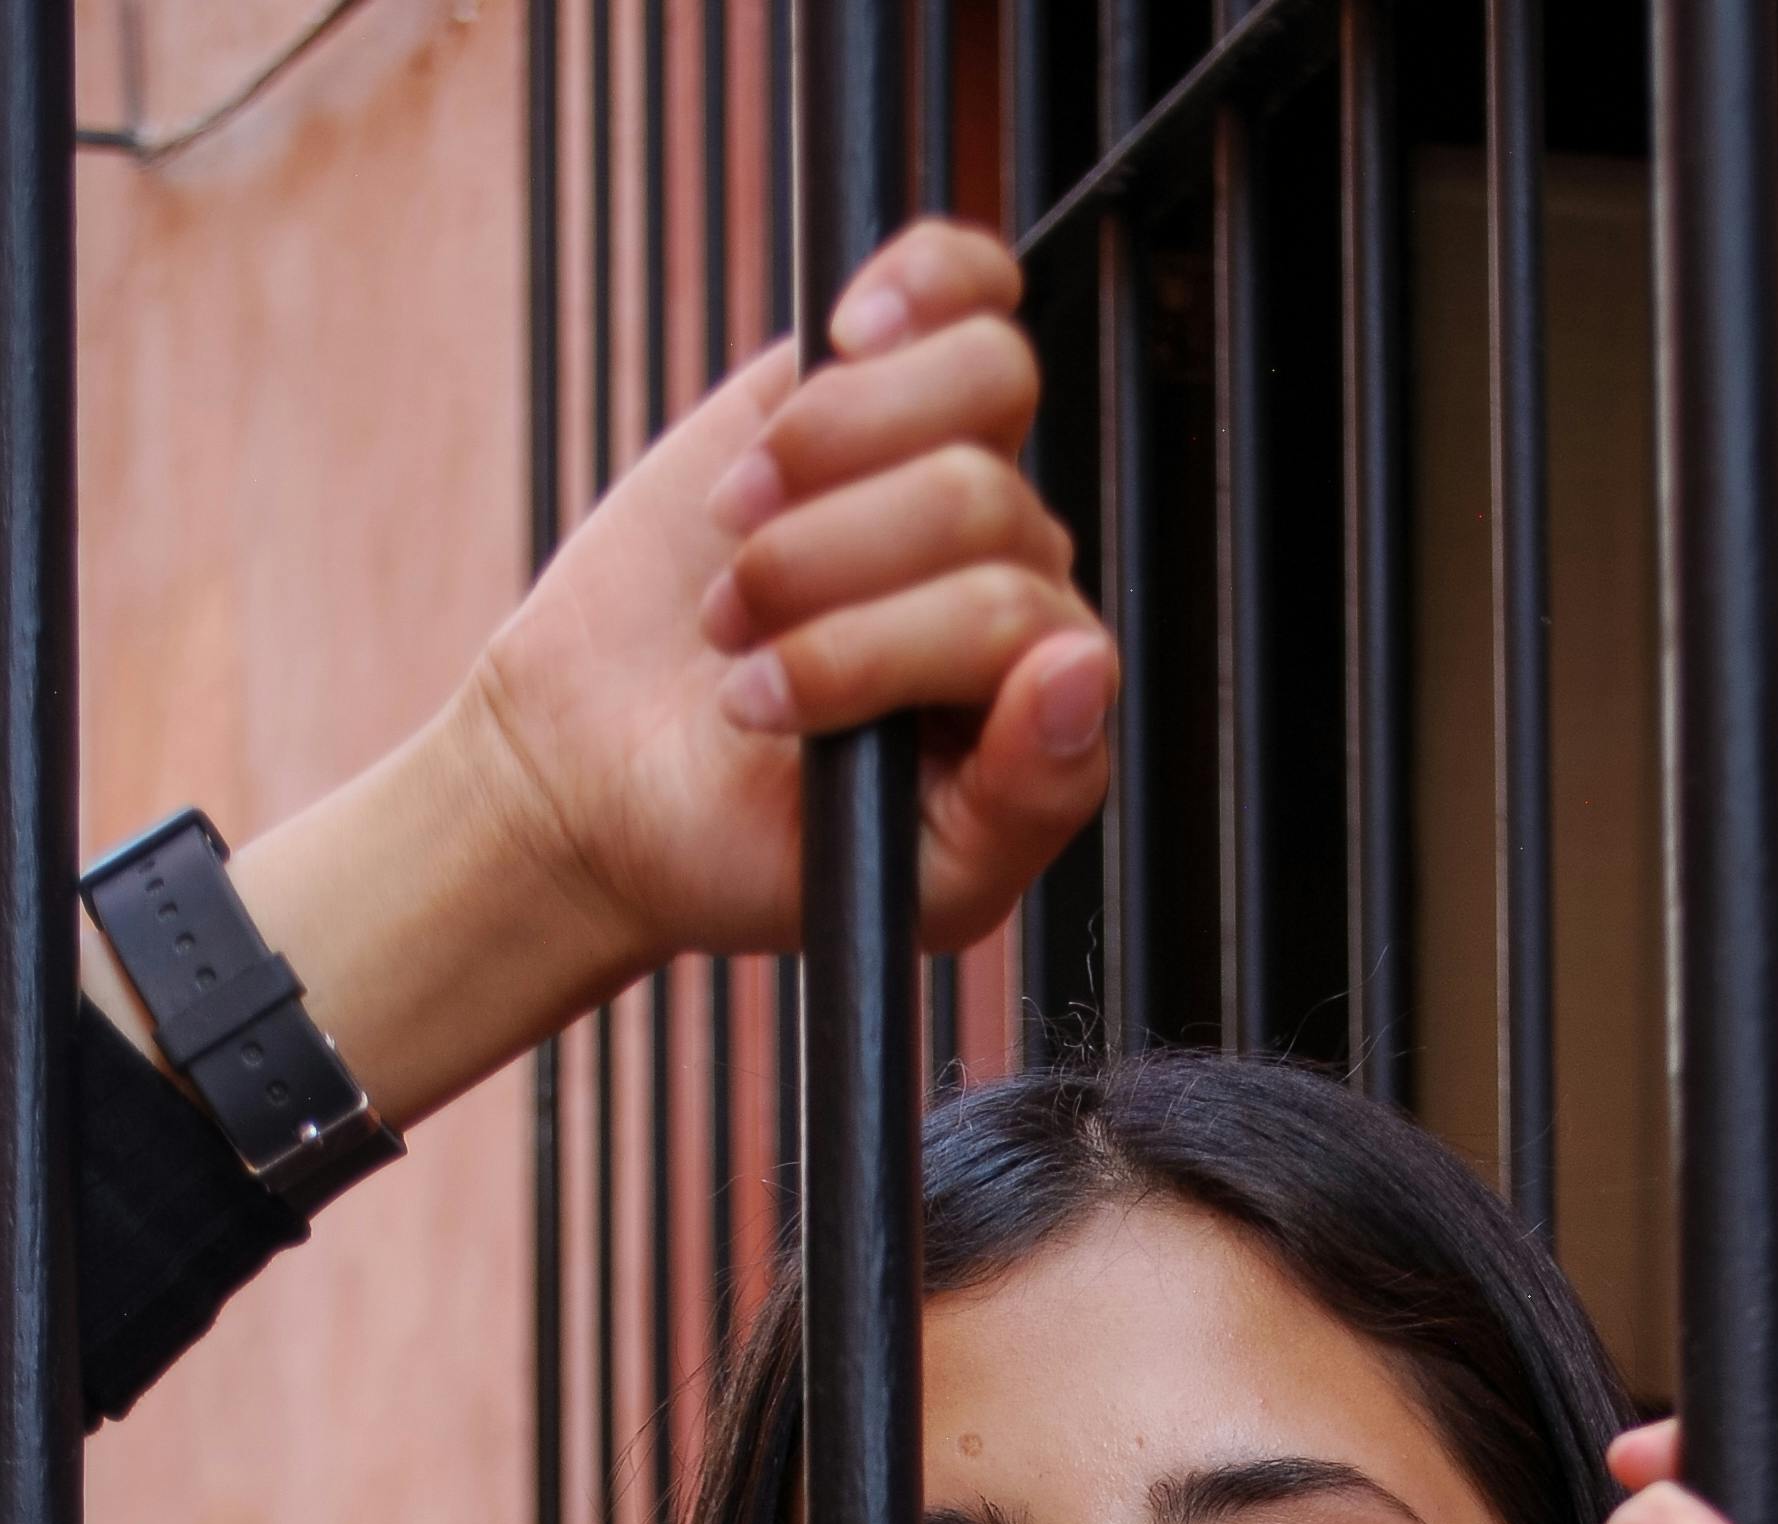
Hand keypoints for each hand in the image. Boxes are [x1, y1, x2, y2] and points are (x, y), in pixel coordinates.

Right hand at [94, 223, 1114, 1128]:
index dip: (873, 648)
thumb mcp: (891, 889)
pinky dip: (912, 289)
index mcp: (1038, 706)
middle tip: (727, 644)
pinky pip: (964, 284)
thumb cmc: (744, 849)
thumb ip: (1022, 800)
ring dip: (824, 454)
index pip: (1015, 620)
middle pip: (974, 499)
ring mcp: (952, 471)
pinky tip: (843, 338)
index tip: (759, 703)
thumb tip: (1084, 668)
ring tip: (739, 537)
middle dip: (823, 574)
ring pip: (980, 385)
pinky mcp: (873, 384)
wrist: (597, 779)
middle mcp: (1013, 579)